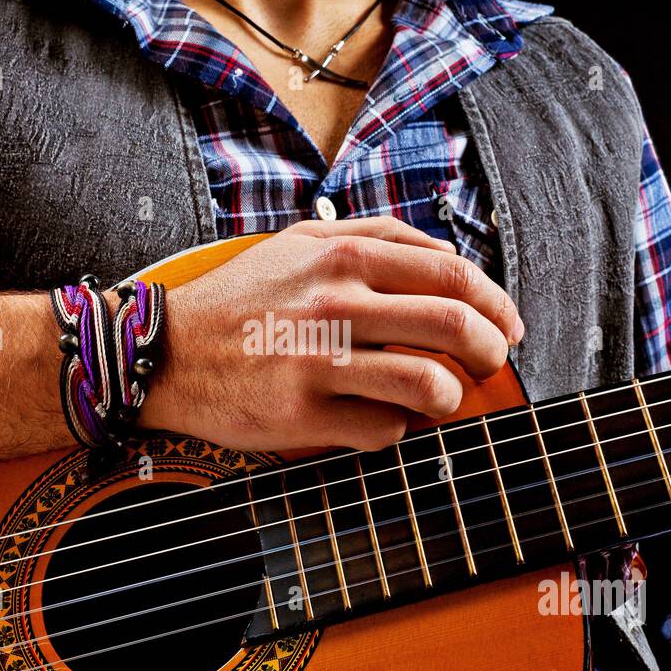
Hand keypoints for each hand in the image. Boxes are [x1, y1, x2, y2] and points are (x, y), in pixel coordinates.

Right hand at [139, 217, 523, 450]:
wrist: (164, 353)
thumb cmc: (240, 300)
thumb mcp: (301, 243)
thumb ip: (375, 240)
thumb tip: (449, 260)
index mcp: (342, 255)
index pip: (452, 275)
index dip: (496, 305)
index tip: (506, 326)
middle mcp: (335, 302)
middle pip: (454, 326)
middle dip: (491, 351)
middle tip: (490, 365)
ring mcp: (318, 360)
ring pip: (428, 384)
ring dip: (450, 398)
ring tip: (441, 400)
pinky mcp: (301, 413)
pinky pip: (383, 430)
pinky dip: (396, 430)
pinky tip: (380, 420)